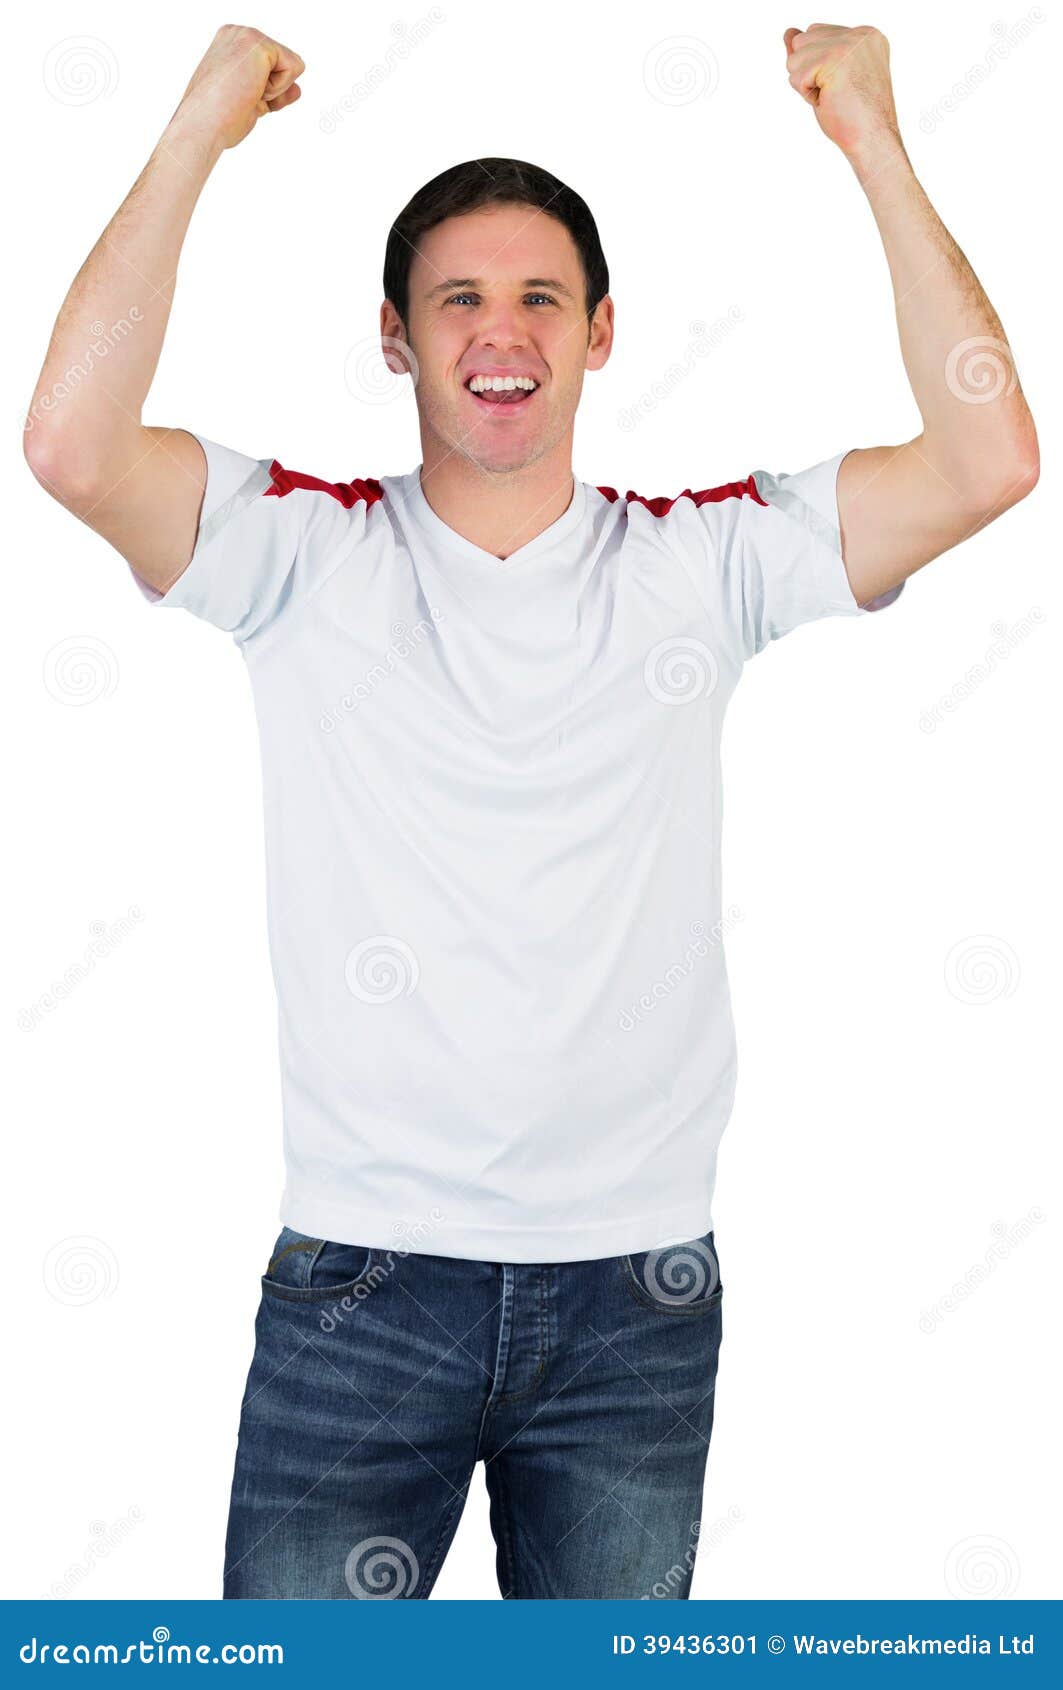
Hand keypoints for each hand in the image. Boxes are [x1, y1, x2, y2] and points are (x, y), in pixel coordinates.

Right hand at [170, 24, 304, 149]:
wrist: (203, 125)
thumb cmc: (217, 119)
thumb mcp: (252, 102)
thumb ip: (273, 91)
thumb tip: (296, 89)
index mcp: (231, 46)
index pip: (271, 67)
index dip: (267, 91)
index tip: (243, 99)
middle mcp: (238, 34)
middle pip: (284, 64)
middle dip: (272, 89)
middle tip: (243, 98)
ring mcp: (247, 36)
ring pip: (292, 66)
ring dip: (274, 90)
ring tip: (246, 93)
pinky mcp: (258, 43)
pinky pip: (295, 67)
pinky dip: (278, 88)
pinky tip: (252, 89)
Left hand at [782, 24, 899, 163]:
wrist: (872, 141)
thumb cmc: (854, 117)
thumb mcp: (829, 78)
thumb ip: (811, 51)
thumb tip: (789, 33)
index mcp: (865, 36)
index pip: (816, 33)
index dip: (816, 66)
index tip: (840, 85)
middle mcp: (860, 34)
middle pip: (802, 40)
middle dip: (808, 72)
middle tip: (835, 93)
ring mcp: (849, 43)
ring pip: (795, 56)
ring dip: (806, 84)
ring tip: (832, 96)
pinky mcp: (836, 58)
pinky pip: (796, 74)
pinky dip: (806, 94)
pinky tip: (829, 101)